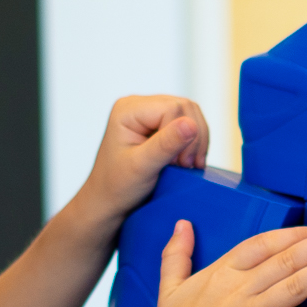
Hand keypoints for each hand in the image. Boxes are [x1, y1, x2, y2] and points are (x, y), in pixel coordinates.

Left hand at [75, 96, 209, 223]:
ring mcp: (149, 113)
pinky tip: (187, 160)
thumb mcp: (142, 167)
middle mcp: (138, 105)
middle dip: (193, 137)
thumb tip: (191, 125)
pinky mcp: (159, 124)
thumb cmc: (118, 186)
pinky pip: (188, 123)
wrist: (109, 201)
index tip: (179, 164)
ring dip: (197, 140)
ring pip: (190, 113)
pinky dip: (194, 142)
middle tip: (186, 165)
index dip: (183, 135)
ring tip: (187, 164)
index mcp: (127, 110)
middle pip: (184, 106)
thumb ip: (166, 145)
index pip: (173, 108)